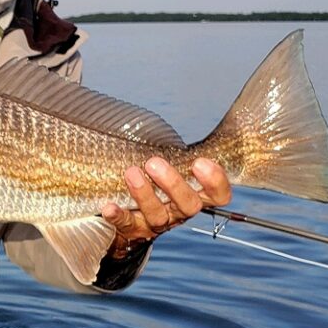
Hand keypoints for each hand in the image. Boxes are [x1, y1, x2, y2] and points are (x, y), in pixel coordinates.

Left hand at [101, 156, 231, 258]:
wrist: (131, 219)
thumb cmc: (153, 180)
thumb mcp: (168, 164)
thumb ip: (171, 144)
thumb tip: (165, 97)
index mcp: (194, 194)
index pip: (219, 195)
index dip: (215, 182)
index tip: (200, 162)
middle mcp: (179, 211)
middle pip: (189, 205)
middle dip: (174, 183)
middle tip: (155, 162)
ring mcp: (157, 223)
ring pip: (158, 216)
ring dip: (145, 194)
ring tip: (131, 172)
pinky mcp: (133, 230)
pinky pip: (127, 226)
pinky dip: (119, 216)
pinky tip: (109, 207)